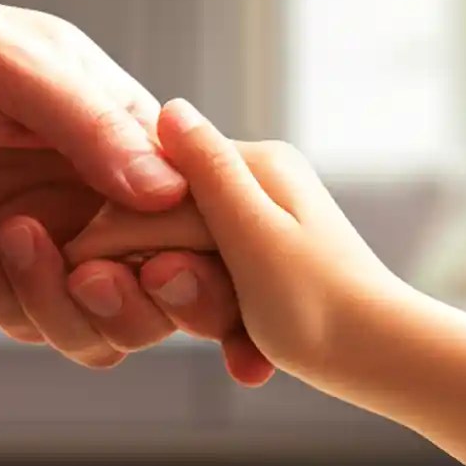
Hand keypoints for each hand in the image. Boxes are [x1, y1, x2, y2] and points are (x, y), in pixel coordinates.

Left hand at [0, 0, 268, 376]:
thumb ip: (96, 132)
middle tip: (88, 273)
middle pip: (174, 301)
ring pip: (108, 331)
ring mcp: (72, 245)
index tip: (167, 274)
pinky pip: (39, 325)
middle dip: (136, 305)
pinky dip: (8, 300)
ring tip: (8, 233)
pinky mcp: (18, 272)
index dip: (214, 268)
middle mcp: (124, 208)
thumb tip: (169, 193)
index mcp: (153, 151)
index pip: (216, 225)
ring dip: (61, 306)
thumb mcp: (26, 72)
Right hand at [66, 99, 408, 383]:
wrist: (388, 358)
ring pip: (185, 254)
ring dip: (184, 299)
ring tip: (227, 326)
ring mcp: (261, 223)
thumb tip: (172, 107)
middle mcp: (258, 183)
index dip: (110, 233)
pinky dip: (210, 315)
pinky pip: (212, 281)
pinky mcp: (265, 261)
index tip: (78, 273)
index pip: (152, 186)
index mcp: (255, 165)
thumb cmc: (323, 306)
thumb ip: (209, 174)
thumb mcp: (255, 236)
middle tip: (162, 302)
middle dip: (151, 270)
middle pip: (166, 220)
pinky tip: (235, 350)